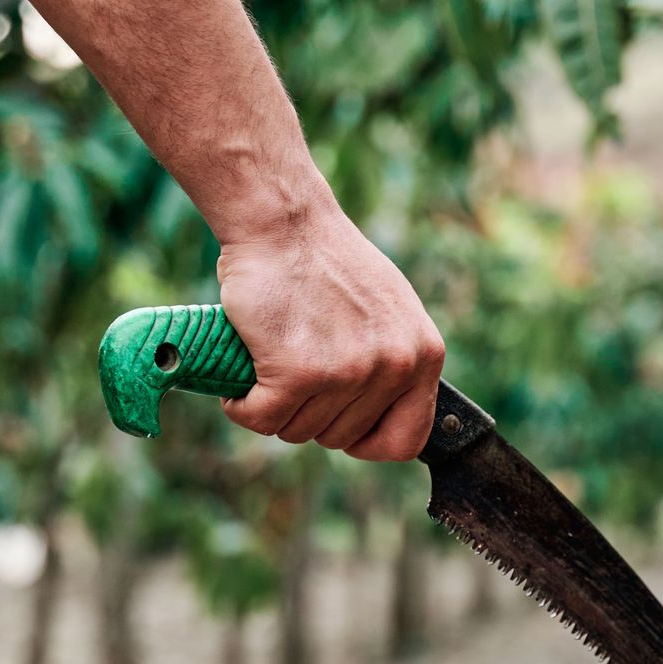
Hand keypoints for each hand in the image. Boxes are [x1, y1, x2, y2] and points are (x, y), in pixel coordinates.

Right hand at [216, 199, 445, 461]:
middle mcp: (394, 367)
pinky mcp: (299, 374)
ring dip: (272, 408)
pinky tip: (240, 383)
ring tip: (266, 364)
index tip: (340, 425)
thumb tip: (383, 410)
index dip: (367, 442)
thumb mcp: (386, 310)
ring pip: (298, 431)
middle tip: (289, 372)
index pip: (407, 439)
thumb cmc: (324, 260)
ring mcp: (348, 373)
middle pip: (341, 438)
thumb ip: (392, 359)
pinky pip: (262, 419)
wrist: (283, 221)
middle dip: (308, 415)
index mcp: (423, 355)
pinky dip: (242, 407)